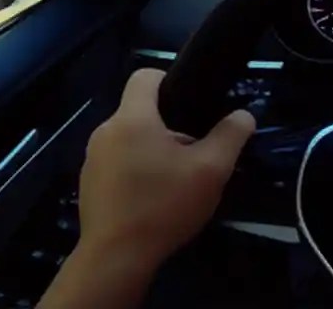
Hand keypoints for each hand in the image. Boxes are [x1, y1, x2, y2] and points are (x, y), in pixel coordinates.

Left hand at [78, 68, 255, 265]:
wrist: (116, 258)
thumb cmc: (163, 206)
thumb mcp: (211, 170)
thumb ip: (230, 136)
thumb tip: (244, 115)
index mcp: (132, 118)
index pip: (145, 76)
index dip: (170, 79)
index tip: (193, 103)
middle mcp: (105, 131)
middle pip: (140, 111)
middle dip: (169, 125)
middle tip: (195, 152)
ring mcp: (92, 159)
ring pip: (129, 139)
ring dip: (152, 150)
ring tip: (176, 179)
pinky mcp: (88, 184)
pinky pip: (117, 163)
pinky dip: (135, 172)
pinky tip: (152, 199)